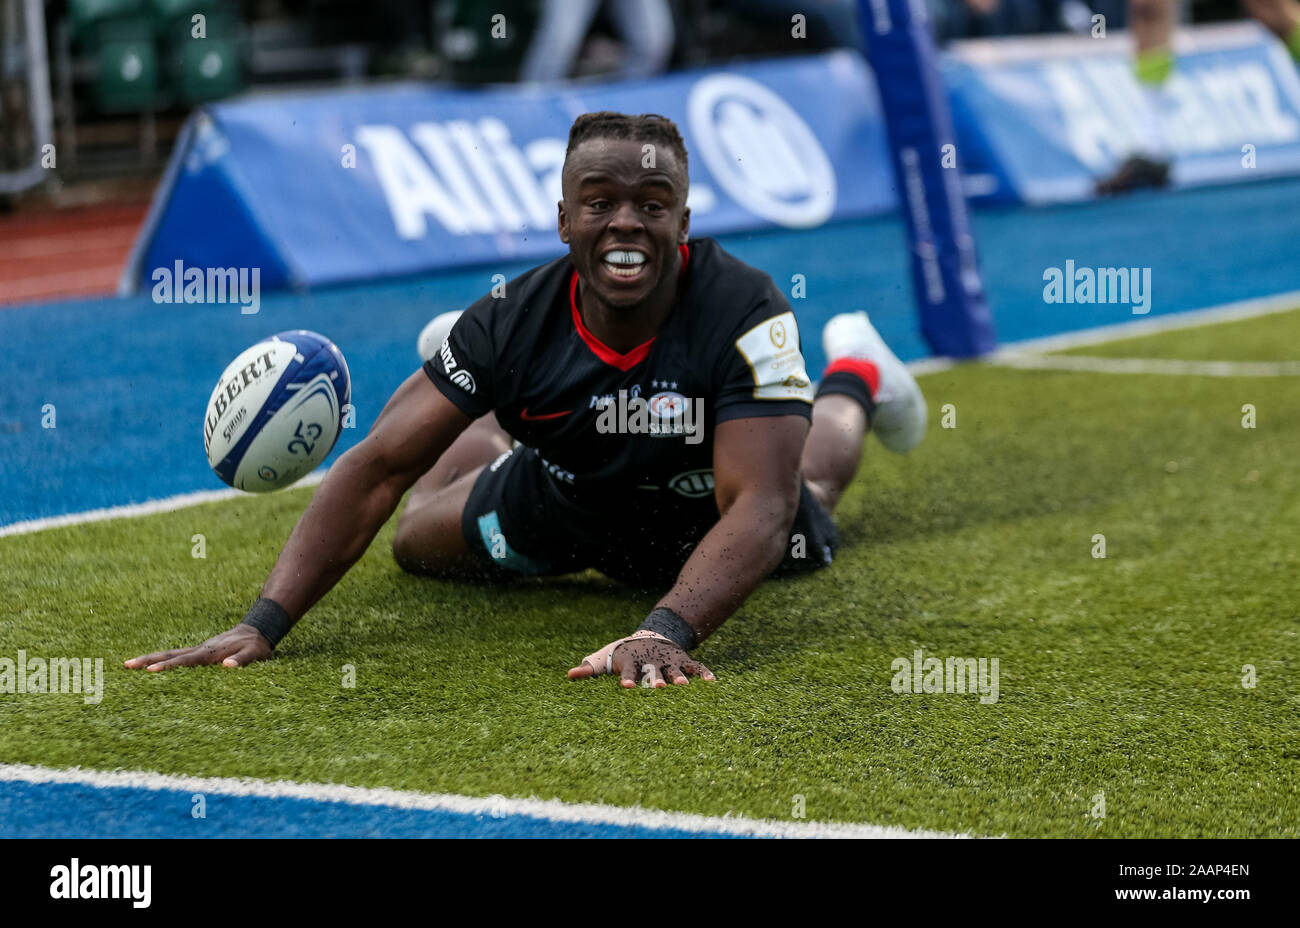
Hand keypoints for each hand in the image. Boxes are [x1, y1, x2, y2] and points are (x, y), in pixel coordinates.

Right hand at [124, 624, 272, 671]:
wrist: (257, 630)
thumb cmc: (256, 646)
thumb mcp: (255, 654)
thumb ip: (244, 660)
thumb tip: (227, 666)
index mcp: (210, 653)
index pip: (185, 661)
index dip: (168, 667)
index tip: (150, 671)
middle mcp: (200, 650)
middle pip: (170, 655)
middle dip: (148, 660)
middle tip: (126, 665)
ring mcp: (198, 650)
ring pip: (170, 654)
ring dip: (150, 659)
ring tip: (128, 665)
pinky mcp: (199, 652)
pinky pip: (177, 656)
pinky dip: (161, 660)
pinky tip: (151, 666)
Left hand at [568, 630, 714, 687]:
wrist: (651, 636)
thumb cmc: (623, 654)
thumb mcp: (605, 658)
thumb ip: (590, 669)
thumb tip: (569, 675)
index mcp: (632, 661)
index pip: (628, 670)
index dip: (627, 677)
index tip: (626, 686)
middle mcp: (652, 661)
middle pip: (654, 671)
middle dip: (655, 679)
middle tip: (657, 687)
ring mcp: (669, 661)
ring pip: (676, 670)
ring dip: (679, 678)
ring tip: (684, 687)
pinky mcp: (684, 661)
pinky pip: (696, 667)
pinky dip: (704, 673)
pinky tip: (712, 683)